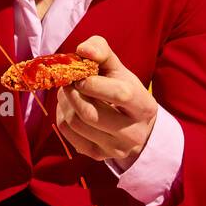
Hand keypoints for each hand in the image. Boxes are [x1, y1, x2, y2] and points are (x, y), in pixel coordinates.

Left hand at [55, 35, 158, 166]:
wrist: (135, 126)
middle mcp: (133, 133)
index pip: (119, 94)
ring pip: (77, 124)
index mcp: (143, 107)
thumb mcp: (119, 69)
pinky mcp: (98, 155)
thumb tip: (83, 50)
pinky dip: (62, 116)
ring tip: (68, 92)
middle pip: (91, 113)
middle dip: (73, 93)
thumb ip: (102, 51)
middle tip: (68, 81)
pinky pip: (69, 134)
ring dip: (65, 103)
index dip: (93, 83)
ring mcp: (115, 148)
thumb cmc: (123, 90)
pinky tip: (69, 107)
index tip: (81, 75)